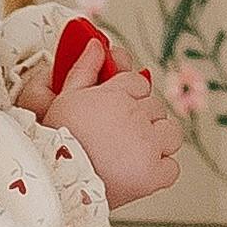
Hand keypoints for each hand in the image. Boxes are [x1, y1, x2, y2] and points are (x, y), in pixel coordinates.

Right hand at [56, 59, 182, 207]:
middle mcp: (137, 116)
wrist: (55, 181)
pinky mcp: (153, 174)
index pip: (139, 83)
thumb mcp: (66, 97)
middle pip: (155, 107)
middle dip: (142, 117)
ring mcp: (148, 145)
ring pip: (170, 133)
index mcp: (118, 94)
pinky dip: (160, 170)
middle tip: (121, 133)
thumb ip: (85, 68)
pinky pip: (171, 168)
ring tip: (135, 150)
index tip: (118, 108)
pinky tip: (141, 170)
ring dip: (158, 140)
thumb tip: (97, 46)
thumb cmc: (57, 141)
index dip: (129, 95)